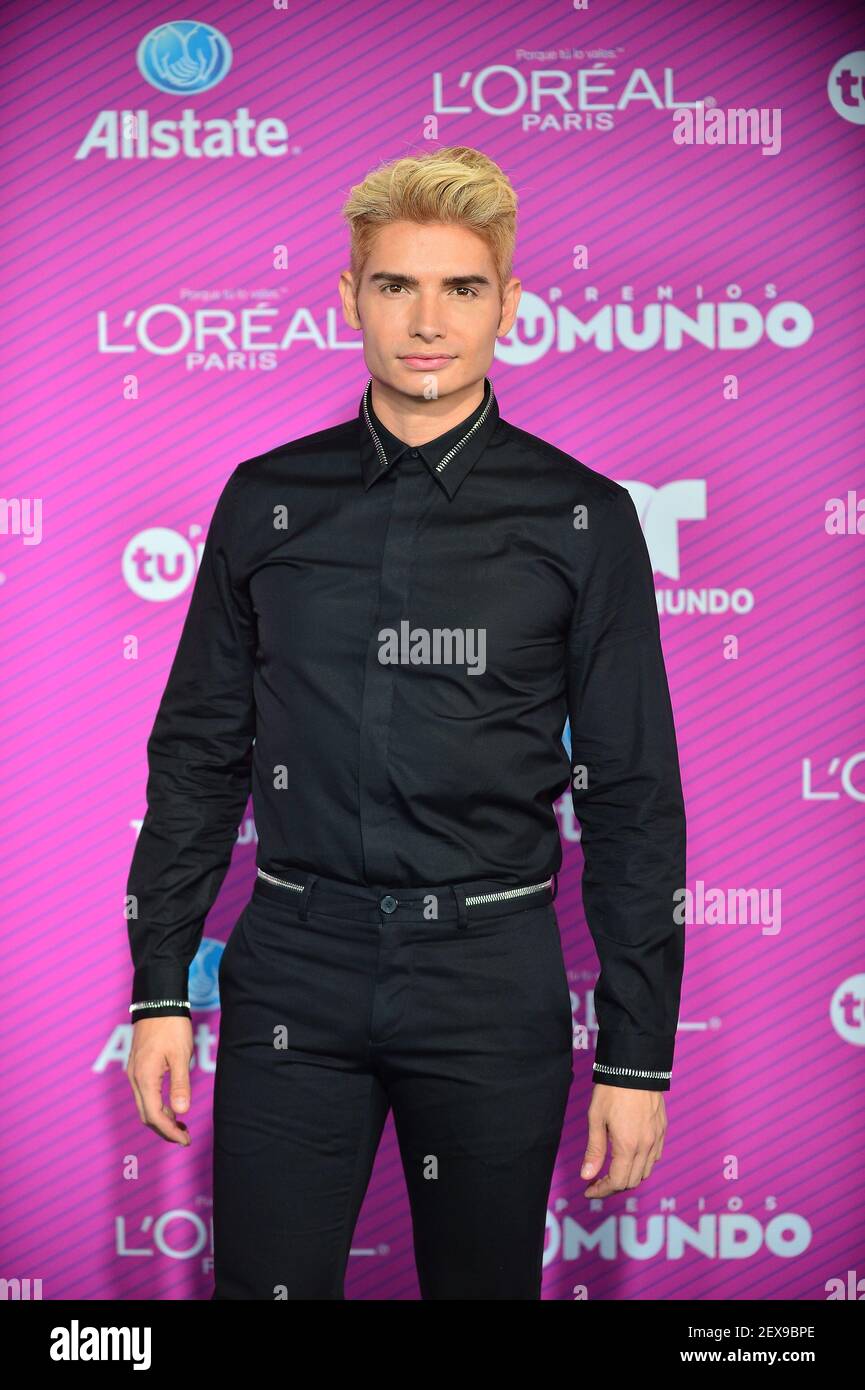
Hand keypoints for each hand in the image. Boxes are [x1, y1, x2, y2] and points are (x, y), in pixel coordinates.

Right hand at [127, 1016, 193, 1144]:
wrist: (158, 1002)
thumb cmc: (171, 1026)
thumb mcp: (181, 1055)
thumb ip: (180, 1084)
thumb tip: (182, 1112)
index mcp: (145, 1078)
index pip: (155, 1116)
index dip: (170, 1132)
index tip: (185, 1140)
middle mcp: (135, 1079)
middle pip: (146, 1115)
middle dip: (165, 1130)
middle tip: (184, 1137)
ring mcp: (134, 1073)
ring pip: (145, 1106)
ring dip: (161, 1119)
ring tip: (181, 1125)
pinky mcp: (138, 1068)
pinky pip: (145, 1095)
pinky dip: (158, 1106)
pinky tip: (172, 1107)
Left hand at [580, 1084, 665, 1196]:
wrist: (635, 1067)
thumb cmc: (611, 1091)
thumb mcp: (596, 1119)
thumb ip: (594, 1150)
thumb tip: (586, 1176)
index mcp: (627, 1146)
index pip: (617, 1182)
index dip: (601, 1190)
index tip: (589, 1190)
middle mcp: (646, 1146)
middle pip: (632, 1181)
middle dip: (613, 1186)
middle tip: (597, 1181)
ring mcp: (657, 1139)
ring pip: (645, 1171)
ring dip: (628, 1176)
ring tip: (612, 1170)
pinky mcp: (662, 1130)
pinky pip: (655, 1157)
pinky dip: (643, 1164)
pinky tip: (630, 1156)